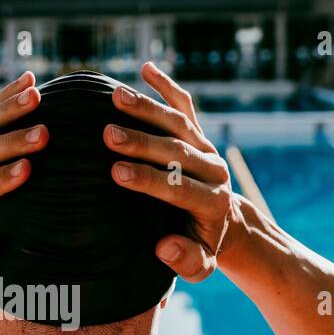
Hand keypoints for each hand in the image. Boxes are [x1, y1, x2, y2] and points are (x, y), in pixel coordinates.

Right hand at [103, 61, 243, 282]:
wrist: (226, 222)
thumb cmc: (201, 245)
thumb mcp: (199, 265)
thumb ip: (185, 261)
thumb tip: (164, 246)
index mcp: (213, 202)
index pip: (179, 187)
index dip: (149, 179)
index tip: (116, 172)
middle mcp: (214, 169)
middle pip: (177, 150)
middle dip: (142, 142)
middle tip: (107, 134)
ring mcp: (207, 147)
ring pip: (178, 123)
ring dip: (147, 108)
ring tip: (115, 97)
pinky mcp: (200, 133)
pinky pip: (185, 106)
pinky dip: (167, 86)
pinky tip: (145, 69)